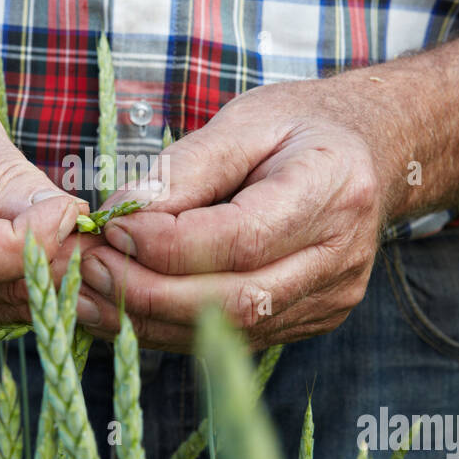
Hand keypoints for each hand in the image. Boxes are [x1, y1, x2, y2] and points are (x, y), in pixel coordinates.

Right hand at [0, 83, 85, 323]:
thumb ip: (10, 179)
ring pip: (2, 306)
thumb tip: (67, 220)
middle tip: (102, 232)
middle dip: (56, 261)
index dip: (22, 241)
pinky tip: (60, 254)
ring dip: (54, 278)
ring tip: (88, 239)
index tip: (69, 209)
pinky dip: (35, 285)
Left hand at [76, 79, 403, 350]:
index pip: (242, 238)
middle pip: (235, 300)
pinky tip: (124, 308)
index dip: (168, 245)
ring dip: (149, 319)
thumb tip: (119, 216)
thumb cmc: (299, 126)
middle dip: (148, 292)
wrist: (370, 153)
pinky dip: (171, 327)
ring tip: (89, 293)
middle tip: (87, 267)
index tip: (112, 228)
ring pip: (229, 331)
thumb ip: (183, 169)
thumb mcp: (244, 121)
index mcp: (334, 190)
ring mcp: (330, 298)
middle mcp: (340, 257)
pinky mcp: (311, 321)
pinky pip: (233, 337)